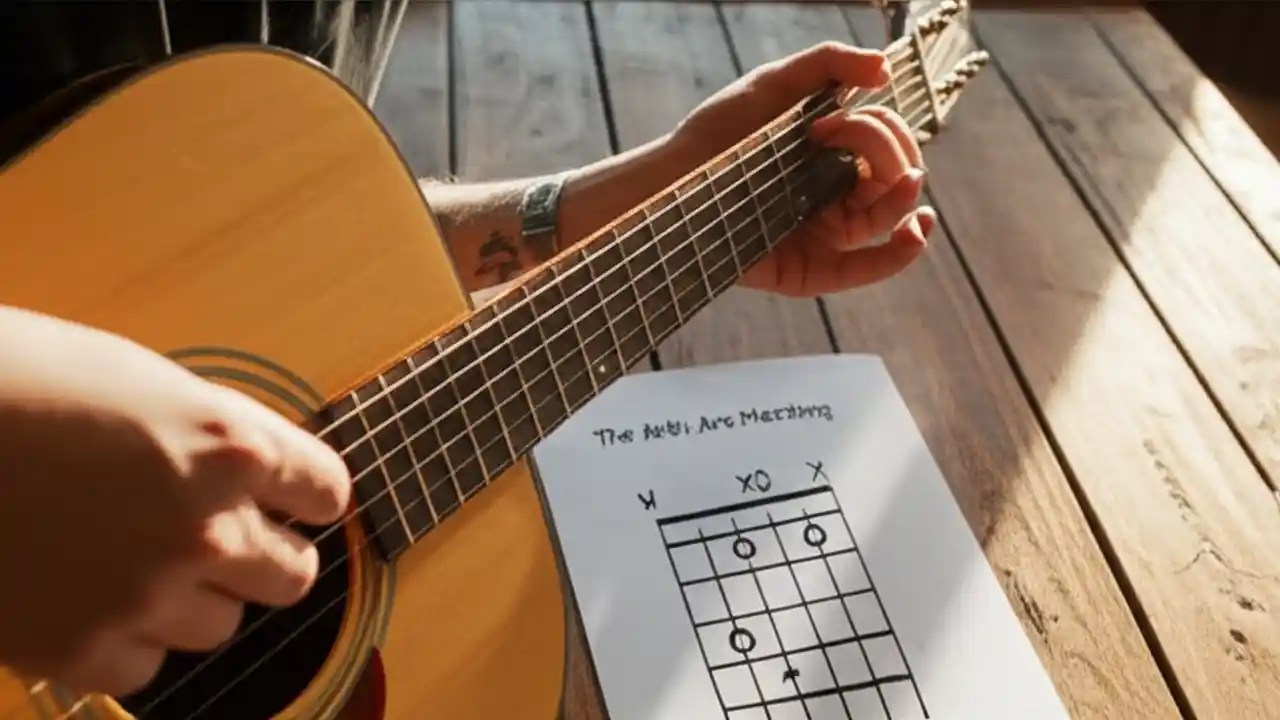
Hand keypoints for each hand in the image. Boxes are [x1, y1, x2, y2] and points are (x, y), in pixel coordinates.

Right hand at [0, 306, 350, 695]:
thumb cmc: (20, 381)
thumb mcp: (145, 385)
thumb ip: (219, 441)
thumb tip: (268, 483)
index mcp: (231, 446)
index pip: (326, 494)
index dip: (304, 498)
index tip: (290, 502)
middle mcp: (204, 526)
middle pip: (292, 575)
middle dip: (261, 557)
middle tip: (215, 539)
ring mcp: (145, 594)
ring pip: (221, 624)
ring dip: (189, 598)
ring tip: (126, 555)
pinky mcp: (82, 650)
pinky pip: (146, 666)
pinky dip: (123, 639)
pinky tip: (83, 592)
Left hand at [671, 41, 932, 296]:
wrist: (671, 177)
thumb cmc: (718, 132)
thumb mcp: (774, 85)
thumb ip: (829, 65)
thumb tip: (885, 69)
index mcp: (835, 160)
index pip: (888, 148)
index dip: (878, 129)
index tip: (824, 122)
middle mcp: (836, 199)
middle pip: (894, 181)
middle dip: (886, 151)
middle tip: (828, 136)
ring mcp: (824, 237)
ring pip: (888, 220)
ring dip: (903, 193)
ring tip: (905, 180)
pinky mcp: (807, 271)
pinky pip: (865, 269)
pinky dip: (898, 254)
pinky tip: (917, 229)